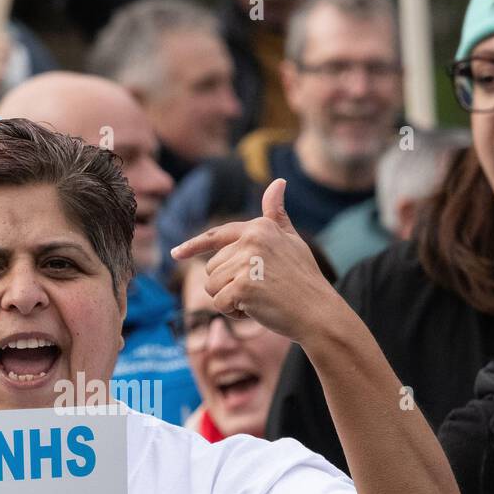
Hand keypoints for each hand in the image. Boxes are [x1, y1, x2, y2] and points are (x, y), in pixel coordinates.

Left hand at [170, 179, 334, 343]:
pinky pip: (219, 303)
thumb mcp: (291, 241)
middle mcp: (251, 240)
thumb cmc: (304, 279)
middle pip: (212, 267)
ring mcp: (247, 262)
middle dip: (228, 284)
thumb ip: (276, 216)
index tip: (176, 253)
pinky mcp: (243, 286)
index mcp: (259, 227)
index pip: (217, 235)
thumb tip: (277, 182)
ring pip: (212, 286)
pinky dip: (233, 312)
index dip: (194, 245)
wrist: (318, 312)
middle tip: (259, 290)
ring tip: (258, 299)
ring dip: (228, 299)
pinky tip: (255, 310)